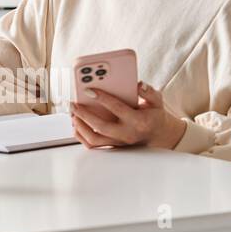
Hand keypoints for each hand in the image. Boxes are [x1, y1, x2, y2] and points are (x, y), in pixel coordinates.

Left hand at [70, 81, 186, 149]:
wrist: (157, 134)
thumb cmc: (154, 115)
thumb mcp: (156, 101)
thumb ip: (149, 92)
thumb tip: (138, 85)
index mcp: (138, 121)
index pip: (117, 109)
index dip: (102, 98)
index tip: (88, 90)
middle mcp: (127, 134)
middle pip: (101, 127)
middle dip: (85, 115)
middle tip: (74, 104)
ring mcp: (119, 142)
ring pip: (95, 139)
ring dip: (80, 127)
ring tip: (73, 114)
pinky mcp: (113, 146)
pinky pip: (93, 145)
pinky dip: (82, 136)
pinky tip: (76, 124)